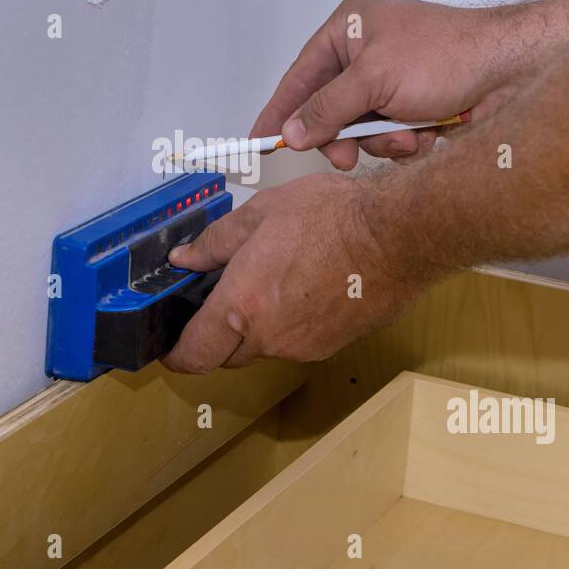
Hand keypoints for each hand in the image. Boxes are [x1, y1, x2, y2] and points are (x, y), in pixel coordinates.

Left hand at [160, 174, 428, 373]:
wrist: (398, 235)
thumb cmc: (334, 218)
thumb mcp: (261, 213)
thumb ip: (215, 242)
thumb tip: (185, 259)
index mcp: (241, 307)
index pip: (194, 354)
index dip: (176, 355)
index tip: (170, 348)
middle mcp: (270, 337)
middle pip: (227, 354)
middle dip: (218, 333)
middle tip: (224, 297)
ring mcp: (304, 347)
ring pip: (265, 346)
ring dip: (260, 325)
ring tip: (277, 279)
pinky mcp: (332, 346)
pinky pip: (298, 342)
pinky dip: (292, 323)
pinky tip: (307, 286)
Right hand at [253, 0, 542, 169]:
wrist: (515, 70)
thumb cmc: (450, 55)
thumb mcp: (375, 81)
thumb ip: (327, 110)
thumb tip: (292, 133)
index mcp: (348, 30)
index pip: (298, 78)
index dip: (278, 113)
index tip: (258, 142)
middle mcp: (366, 53)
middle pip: (329, 112)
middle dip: (346, 137)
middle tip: (348, 158)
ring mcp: (392, 82)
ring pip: (362, 132)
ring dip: (384, 142)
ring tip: (412, 136)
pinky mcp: (416, 106)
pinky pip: (391, 137)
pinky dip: (408, 143)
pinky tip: (430, 134)